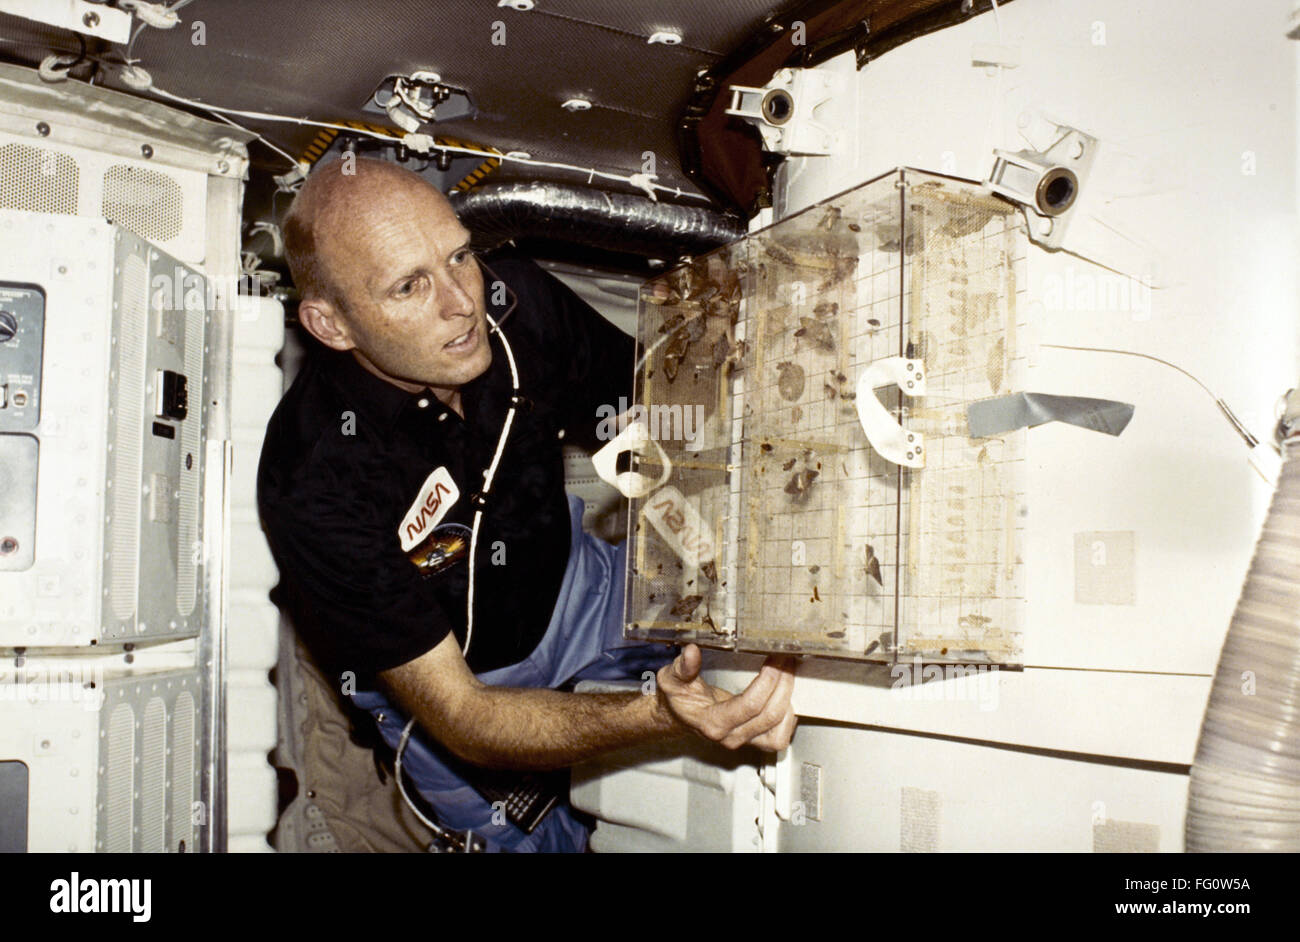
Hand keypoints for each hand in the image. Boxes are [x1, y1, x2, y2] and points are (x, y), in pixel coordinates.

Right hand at [656, 644, 796, 750]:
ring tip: (787, 674)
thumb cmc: (679, 698)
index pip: (749, 706)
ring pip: (779, 729)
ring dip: (788, 699)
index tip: (773, 660)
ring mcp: (744, 741)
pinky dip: (788, 716)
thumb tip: (692, 652)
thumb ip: (682, 667)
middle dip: (782, 684)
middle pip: (770, 715)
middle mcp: (731, 736)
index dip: (767, 681)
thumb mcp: (672, 679)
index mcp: (712, 723)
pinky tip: (784, 695)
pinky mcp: (754, 740)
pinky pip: (780, 737)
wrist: (681, 716)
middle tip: (785, 660)